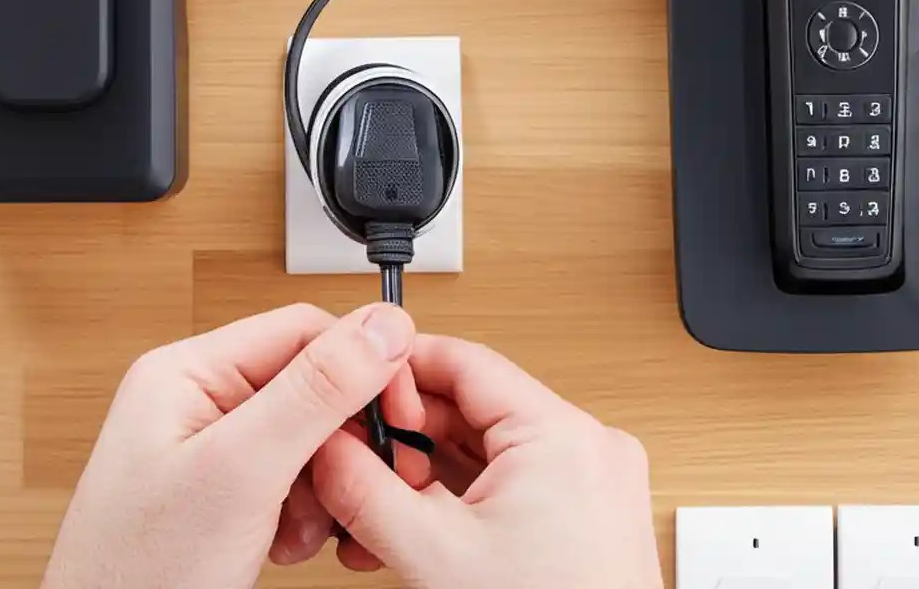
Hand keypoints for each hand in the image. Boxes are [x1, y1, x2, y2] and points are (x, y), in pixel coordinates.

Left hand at [42, 303, 422, 588]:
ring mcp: (210, 449)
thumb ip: (315, 392)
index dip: (364, 367)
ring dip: (328, 483)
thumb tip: (383, 324)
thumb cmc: (137, 574)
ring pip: (311, 437)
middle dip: (343, 440)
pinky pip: (294, 478)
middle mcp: (198, 402)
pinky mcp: (224, 492)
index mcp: (187, 373)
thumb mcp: (241, 474)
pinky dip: (308, 512)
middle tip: (365, 481)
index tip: (401, 412)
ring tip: (307, 527)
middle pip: (313, 385)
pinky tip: (287, 543)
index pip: (304, 330)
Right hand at [312, 336, 662, 588]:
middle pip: (473, 405)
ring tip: (381, 505)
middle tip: (356, 462)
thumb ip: (366, 492)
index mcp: (562, 434)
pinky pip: (513, 477)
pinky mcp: (589, 507)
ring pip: (488, 446)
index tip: (355, 385)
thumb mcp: (436, 556)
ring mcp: (593, 476)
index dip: (399, 368)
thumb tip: (325, 447)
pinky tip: (421, 522)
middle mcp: (589, 444)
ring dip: (430, 470)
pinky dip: (464, 494)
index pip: (465, 362)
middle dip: (408, 434)